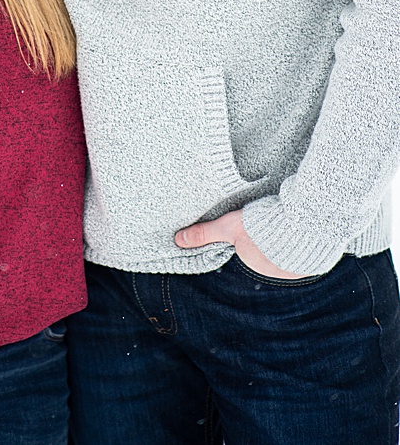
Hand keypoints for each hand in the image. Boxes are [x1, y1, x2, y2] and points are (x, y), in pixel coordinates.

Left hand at [175, 209, 306, 279]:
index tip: (251, 225)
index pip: (250, 252)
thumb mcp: (229, 227)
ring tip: (284, 223)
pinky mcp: (316, 259)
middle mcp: (280, 273)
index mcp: (258, 267)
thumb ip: (204, 234)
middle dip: (266, 240)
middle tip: (267, 223)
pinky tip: (300, 228)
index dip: (248, 236)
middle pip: (269, 254)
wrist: (306, 221)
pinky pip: (306, 251)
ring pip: (288, 253)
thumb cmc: (263, 225)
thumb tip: (178, 241)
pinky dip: (302, 240)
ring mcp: (301, 268)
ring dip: (285, 241)